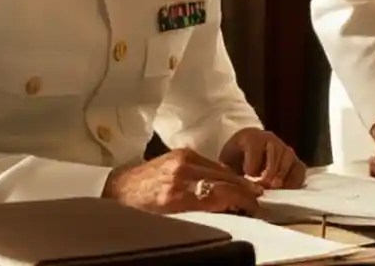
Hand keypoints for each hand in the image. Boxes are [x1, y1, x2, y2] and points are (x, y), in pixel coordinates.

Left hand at [103, 148, 263, 213]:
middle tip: (259, 199)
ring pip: (219, 169)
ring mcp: (180, 160)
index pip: (220, 195)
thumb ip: (197, 215)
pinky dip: (222, 171)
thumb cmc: (139, 211)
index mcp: (176, 196)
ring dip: (237, 179)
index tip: (254, 208)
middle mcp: (180, 175)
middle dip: (245, 190)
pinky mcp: (180, 153)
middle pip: (223, 180)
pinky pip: (209, 162)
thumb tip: (225, 213)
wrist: (115, 190)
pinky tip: (230, 179)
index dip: (242, 201)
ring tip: (250, 189)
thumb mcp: (168, 220)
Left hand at [219, 128, 306, 188]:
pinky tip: (286, 190)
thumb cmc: (235, 159)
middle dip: (270, 171)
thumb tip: (235, 186)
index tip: (248, 177)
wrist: (244, 154)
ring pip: (289, 159)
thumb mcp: (227, 162)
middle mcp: (270, 139)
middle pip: (274, 152)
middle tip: (264, 186)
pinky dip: (295, 180)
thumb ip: (230, 172)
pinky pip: (300, 169)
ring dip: (282, 175)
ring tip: (275, 188)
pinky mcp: (294, 161)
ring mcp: (284, 149)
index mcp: (251, 136)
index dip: (252, 164)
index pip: (254, 147)